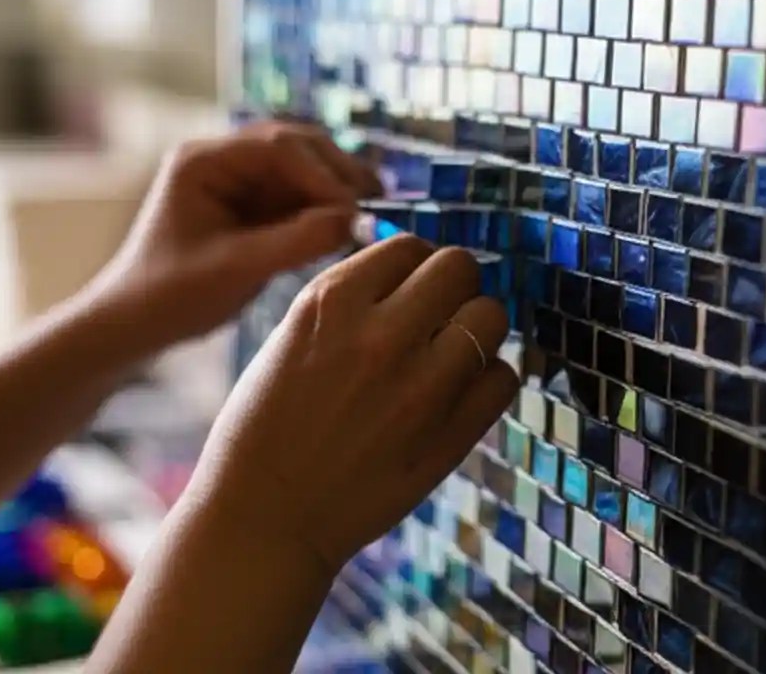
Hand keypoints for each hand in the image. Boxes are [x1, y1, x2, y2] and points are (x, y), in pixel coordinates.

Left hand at [88, 122, 381, 353]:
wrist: (133, 325)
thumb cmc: (170, 296)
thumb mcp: (236, 269)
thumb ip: (296, 241)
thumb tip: (355, 220)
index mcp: (203, 161)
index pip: (278, 148)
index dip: (323, 175)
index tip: (355, 210)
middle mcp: (221, 161)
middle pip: (294, 147)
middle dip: (337, 171)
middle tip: (380, 198)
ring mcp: (235, 182)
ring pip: (300, 169)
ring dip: (335, 188)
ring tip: (373, 211)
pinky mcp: (248, 208)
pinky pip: (295, 196)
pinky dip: (324, 208)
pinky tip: (349, 226)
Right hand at [193, 235, 520, 572]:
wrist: (262, 519)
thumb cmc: (264, 431)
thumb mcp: (288, 340)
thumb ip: (348, 304)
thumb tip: (408, 276)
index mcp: (329, 302)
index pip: (408, 247)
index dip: (413, 267)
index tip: (409, 290)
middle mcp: (379, 334)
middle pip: (460, 268)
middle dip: (455, 286)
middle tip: (441, 315)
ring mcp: (420, 385)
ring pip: (491, 317)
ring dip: (477, 331)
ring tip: (452, 355)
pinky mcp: (449, 436)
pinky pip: (503, 378)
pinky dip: (489, 381)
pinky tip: (460, 395)